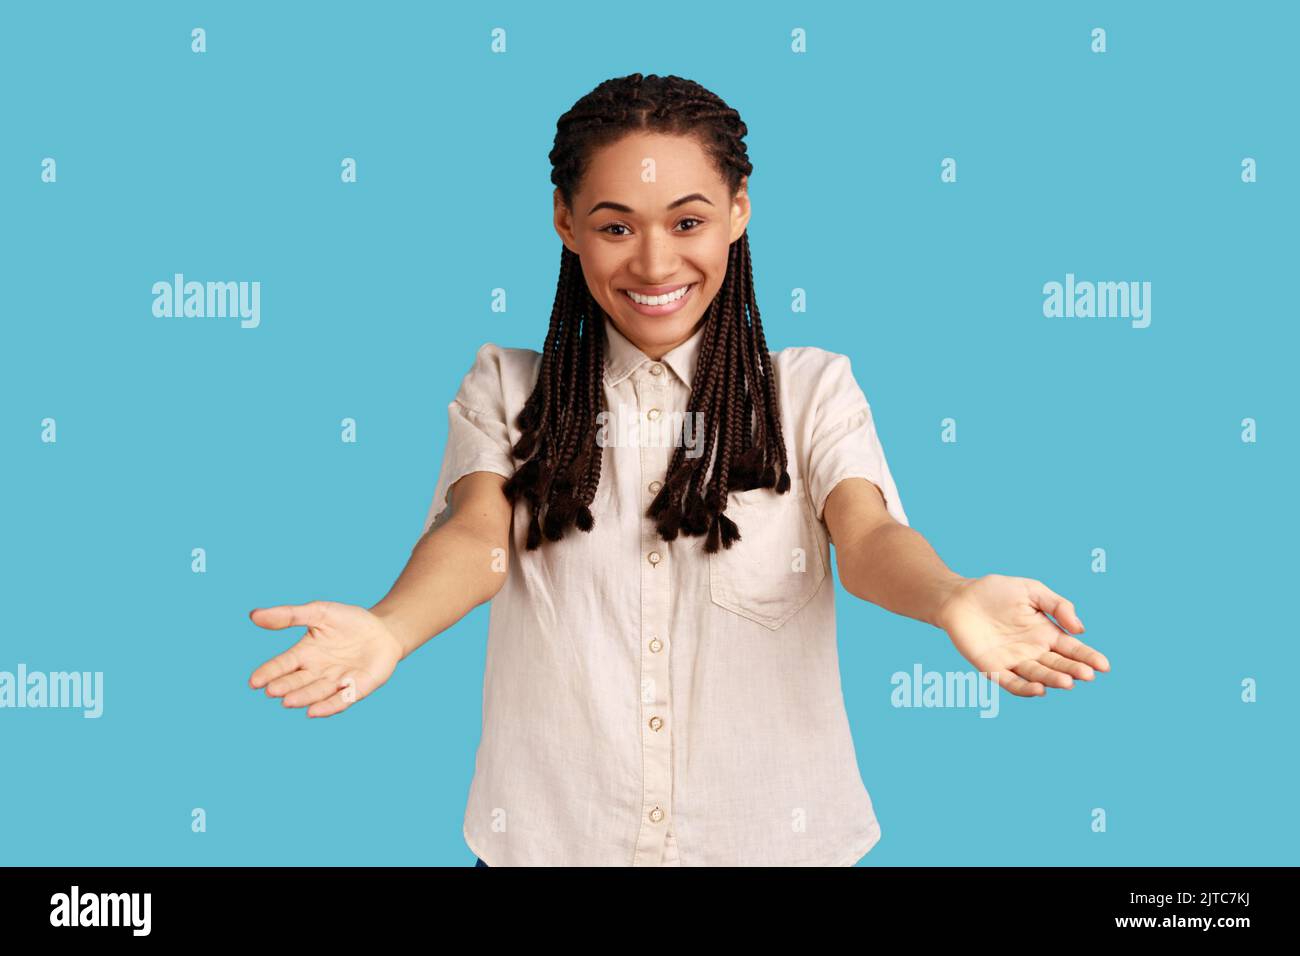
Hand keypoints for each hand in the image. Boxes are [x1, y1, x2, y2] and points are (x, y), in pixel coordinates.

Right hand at [247, 601, 403, 717]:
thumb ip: (289, 615)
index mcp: (305, 654)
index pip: (282, 665)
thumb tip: (253, 615)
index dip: (268, 673)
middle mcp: (317, 672)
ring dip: (302, 697)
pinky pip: (341, 700)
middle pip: (297, 681)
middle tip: (271, 691)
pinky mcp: (357, 689)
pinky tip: (314, 712)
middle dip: (284, 686)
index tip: (253, 681)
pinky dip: (328, 706)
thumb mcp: (319, 612)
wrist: (385, 630)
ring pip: (316, 692)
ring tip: (288, 701)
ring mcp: (337, 682)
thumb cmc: (350, 621)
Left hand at [934, 574, 1109, 697]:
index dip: (1089, 658)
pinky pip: (1011, 682)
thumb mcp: (1032, 591)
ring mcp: (1013, 661)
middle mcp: (1033, 651)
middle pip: (1058, 665)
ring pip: (1038, 675)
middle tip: (1087, 675)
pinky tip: (1039, 690)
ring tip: (1067, 682)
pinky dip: (1024, 689)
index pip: (1072, 650)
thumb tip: (1080, 630)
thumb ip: (1058, 605)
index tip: (1104, 666)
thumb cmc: (997, 591)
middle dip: (1074, 670)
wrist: (959, 596)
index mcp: (1046, 634)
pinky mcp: (992, 668)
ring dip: (1053, 680)